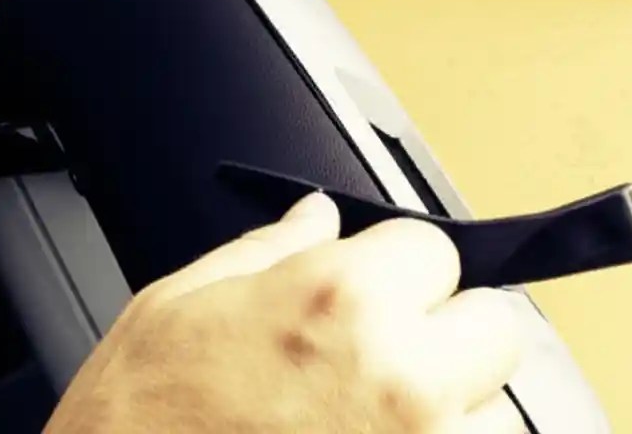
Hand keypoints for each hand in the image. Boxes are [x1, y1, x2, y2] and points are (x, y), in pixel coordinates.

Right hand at [46, 192, 526, 432]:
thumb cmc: (132, 427)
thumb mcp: (176, 306)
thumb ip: (267, 253)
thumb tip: (316, 218)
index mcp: (337, 299)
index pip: (438, 250)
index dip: (400, 272)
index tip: (376, 295)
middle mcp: (398, 376)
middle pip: (498, 328)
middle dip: (451, 336)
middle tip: (389, 361)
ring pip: (500, 417)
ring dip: (457, 416)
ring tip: (375, 425)